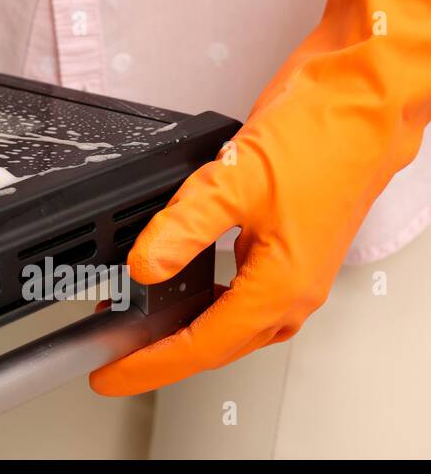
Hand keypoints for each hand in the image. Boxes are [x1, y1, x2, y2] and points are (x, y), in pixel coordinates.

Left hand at [92, 0, 430, 394]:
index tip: (109, 376)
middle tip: (115, 358)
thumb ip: (181, 228)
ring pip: (232, 318)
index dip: (149, 364)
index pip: (201, 346)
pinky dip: (205, 294)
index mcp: (280, 288)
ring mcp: (291, 265)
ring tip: (136, 322)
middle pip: (216, 342)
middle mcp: (291, 287)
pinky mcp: (285, 240)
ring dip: (185, 325)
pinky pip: (241, 287)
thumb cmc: (323, 137)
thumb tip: (145, 267)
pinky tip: (180, 279)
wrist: (364, 97)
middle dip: (163, 353)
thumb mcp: (232, 181)